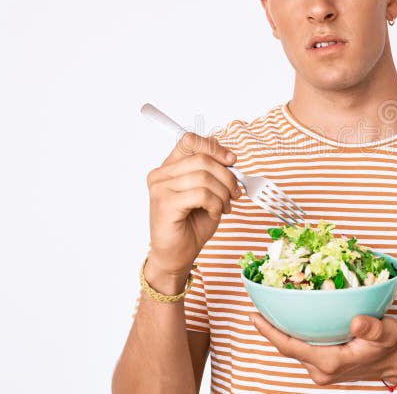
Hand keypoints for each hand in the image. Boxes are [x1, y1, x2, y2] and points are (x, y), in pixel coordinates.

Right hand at [145, 132, 240, 276]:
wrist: (177, 255)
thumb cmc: (192, 225)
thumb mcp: (208, 192)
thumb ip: (213, 172)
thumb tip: (228, 156)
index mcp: (169, 168)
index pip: (189, 141)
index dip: (214, 147)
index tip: (232, 161)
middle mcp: (161, 175)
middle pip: (201, 159)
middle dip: (226, 176)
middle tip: (236, 193)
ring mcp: (160, 189)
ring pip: (204, 177)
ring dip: (223, 193)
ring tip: (225, 207)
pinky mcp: (165, 204)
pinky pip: (201, 194)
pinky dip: (215, 204)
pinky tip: (214, 213)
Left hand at [249, 313, 396, 386]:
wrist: (396, 362)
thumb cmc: (390, 346)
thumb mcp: (386, 332)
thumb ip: (371, 328)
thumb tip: (356, 322)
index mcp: (331, 362)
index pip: (291, 347)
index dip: (270, 332)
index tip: (254, 315)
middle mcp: (321, 369)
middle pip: (287, 348)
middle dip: (270, 328)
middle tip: (256, 305)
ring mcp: (320, 369)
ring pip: (293, 348)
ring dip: (280, 330)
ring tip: (268, 307)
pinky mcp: (322, 365)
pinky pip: (301, 348)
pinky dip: (292, 333)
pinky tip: (289, 317)